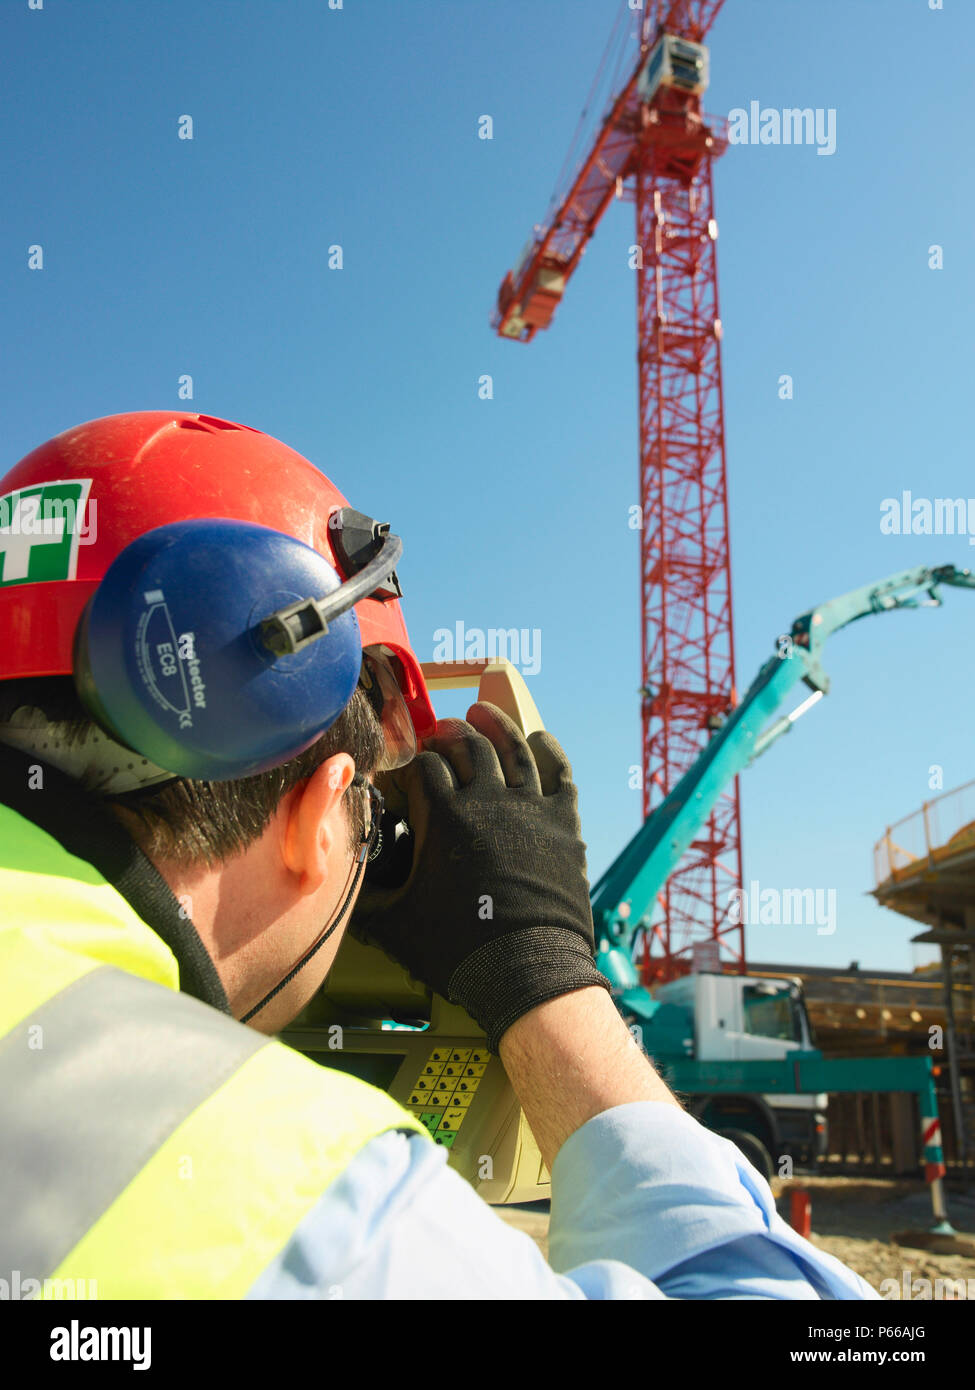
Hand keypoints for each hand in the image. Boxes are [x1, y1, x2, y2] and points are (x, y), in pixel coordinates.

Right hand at [349, 702, 609, 1052]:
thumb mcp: (393, 924)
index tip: (407, 770)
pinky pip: (558, 771)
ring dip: (495, 724)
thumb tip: (333, 884)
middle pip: (467, 745)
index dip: (411, 763)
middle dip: (448, 734)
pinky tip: (538, 738)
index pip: (423, 766)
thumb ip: (361, 896)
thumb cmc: (457, 950)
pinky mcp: (564, 822)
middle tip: (439, 733)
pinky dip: (548, 749)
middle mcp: (487, 799)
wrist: (527, 972)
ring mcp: (530, 807)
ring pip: (512, 747)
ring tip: (481, 711)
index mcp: (444, 816)